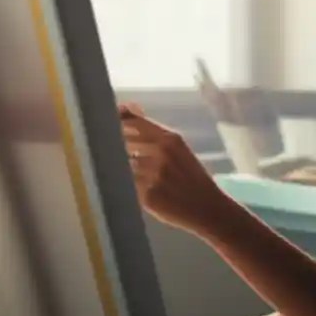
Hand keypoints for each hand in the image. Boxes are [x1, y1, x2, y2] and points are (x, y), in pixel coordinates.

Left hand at [121, 102, 232, 237]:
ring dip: (119, 167)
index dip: (117, 125)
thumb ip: (150, 130)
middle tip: (115, 154)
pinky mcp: (147, 195)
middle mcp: (161, 153)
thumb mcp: (177, 147)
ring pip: (121, 163)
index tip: (108, 129)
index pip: (132, 123)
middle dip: (114, 146)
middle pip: (122, 141)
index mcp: (170, 138)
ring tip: (127, 173)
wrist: (207, 207)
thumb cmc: (191, 176)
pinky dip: (124, 184)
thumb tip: (125, 108)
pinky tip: (134, 187)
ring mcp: (153, 174)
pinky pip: (125, 183)